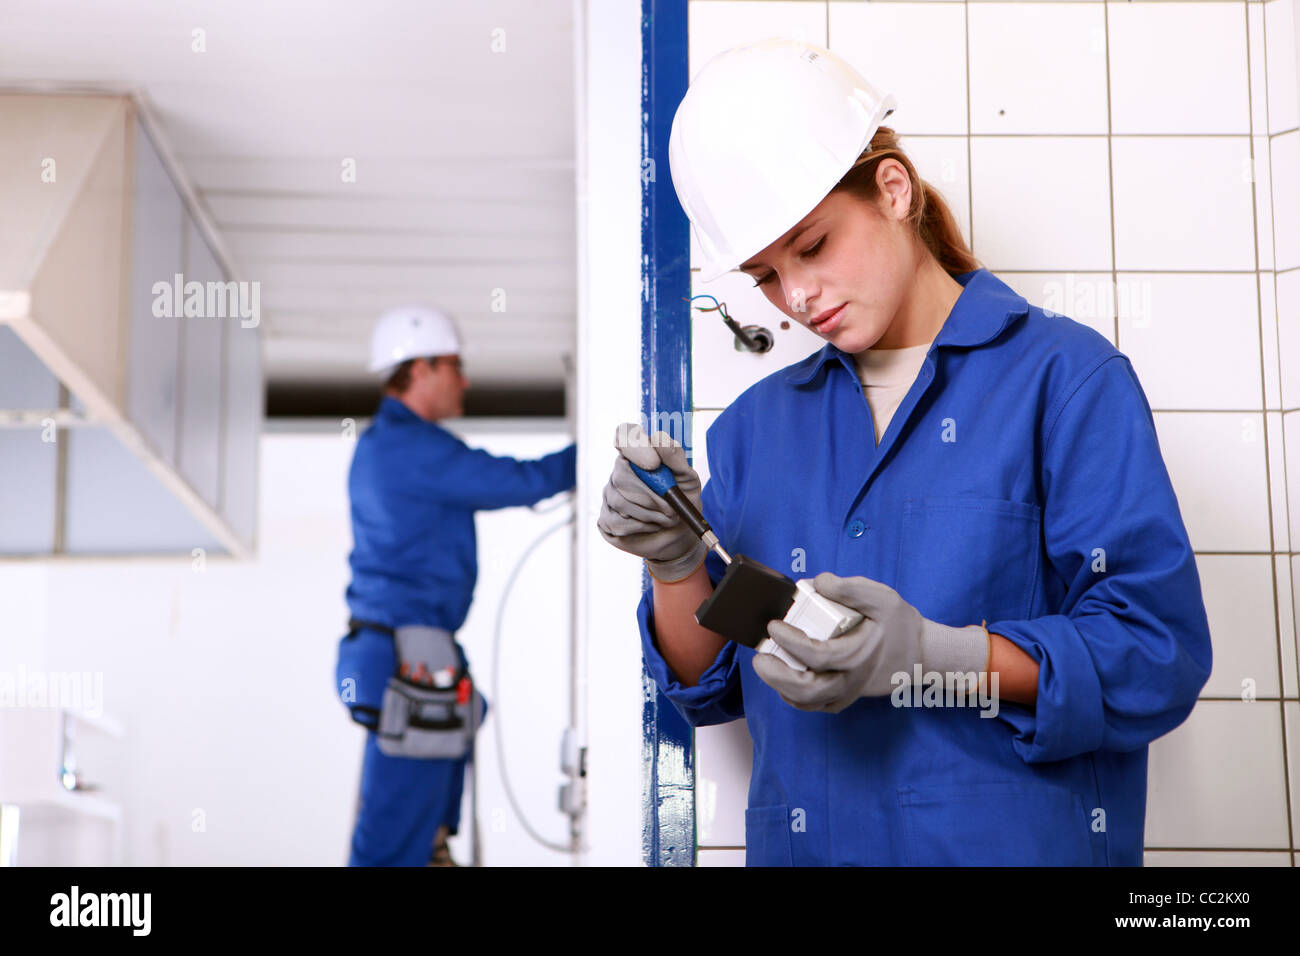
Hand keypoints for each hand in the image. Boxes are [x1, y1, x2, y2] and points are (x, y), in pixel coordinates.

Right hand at [596, 422, 706, 581]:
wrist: (680, 536)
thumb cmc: (683, 501)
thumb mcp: (688, 478)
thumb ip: (675, 457)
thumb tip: (657, 438)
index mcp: (639, 454)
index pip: (624, 434)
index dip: (635, 447)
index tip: (654, 465)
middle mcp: (620, 471)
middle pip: (622, 474)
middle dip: (652, 496)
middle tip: (672, 508)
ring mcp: (609, 494)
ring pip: (621, 501)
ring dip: (651, 514)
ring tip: (666, 518)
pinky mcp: (606, 519)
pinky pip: (619, 522)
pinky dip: (642, 527)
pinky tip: (651, 526)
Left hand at [751, 571, 989, 712]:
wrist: (923, 653)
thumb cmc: (900, 623)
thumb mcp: (882, 597)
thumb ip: (850, 588)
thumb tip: (818, 582)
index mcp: (859, 654)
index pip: (817, 655)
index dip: (790, 641)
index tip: (774, 625)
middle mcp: (852, 679)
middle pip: (808, 690)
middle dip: (777, 675)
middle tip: (759, 656)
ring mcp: (849, 692)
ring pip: (809, 702)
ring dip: (782, 687)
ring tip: (767, 666)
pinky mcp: (847, 697)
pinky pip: (817, 705)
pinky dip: (795, 697)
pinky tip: (783, 680)